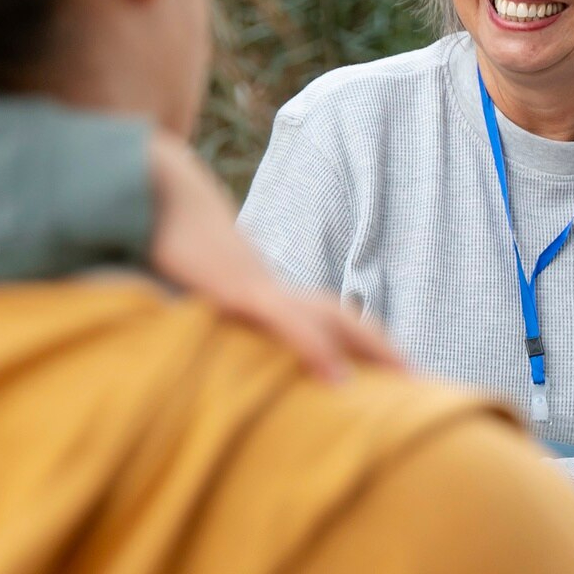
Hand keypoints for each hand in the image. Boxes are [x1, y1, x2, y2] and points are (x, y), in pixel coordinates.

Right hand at [147, 133, 403, 381]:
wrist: (155, 191)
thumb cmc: (167, 242)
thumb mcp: (185, 287)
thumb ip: (205, 310)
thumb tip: (209, 336)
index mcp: (263, 291)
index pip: (323, 316)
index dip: (357, 339)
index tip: (390, 371)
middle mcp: (271, 287)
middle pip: (342, 316)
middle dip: (379, 347)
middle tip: (419, 381)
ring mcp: (259, 287)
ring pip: (329, 318)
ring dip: (369, 348)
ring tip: (403, 378)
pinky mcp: (239, 293)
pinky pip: (288, 324)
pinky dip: (316, 350)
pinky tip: (338, 381)